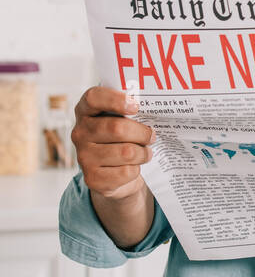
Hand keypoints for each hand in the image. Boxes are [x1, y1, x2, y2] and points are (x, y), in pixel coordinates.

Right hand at [71, 86, 154, 200]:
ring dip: (143, 153)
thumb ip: (130, 111)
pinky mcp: (92, 178)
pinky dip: (136, 170)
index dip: (115, 100)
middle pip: (117, 128)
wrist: (114, 174)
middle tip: (151, 136)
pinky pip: (125, 172)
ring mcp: (83, 156)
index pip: (94, 98)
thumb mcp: (122, 120)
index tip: (135, 106)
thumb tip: (152, 108)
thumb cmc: (121, 139)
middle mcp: (80, 133)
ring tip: (145, 153)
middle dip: (142, 133)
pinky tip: (133, 167)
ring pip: (126, 152)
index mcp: (85, 111)